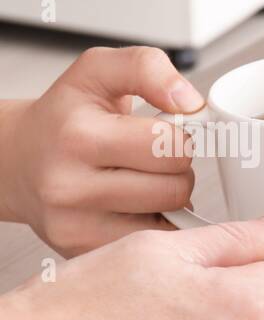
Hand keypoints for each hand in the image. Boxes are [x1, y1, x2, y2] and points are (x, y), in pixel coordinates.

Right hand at [0, 46, 202, 256]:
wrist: (18, 161)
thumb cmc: (65, 117)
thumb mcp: (98, 72)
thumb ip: (147, 68)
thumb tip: (189, 101)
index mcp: (77, 136)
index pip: (170, 145)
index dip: (178, 135)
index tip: (164, 131)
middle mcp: (69, 185)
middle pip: (176, 186)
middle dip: (177, 169)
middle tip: (153, 159)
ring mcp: (75, 225)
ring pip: (171, 219)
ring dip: (170, 199)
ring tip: (143, 180)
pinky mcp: (85, 250)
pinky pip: (155, 242)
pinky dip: (158, 225)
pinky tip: (137, 207)